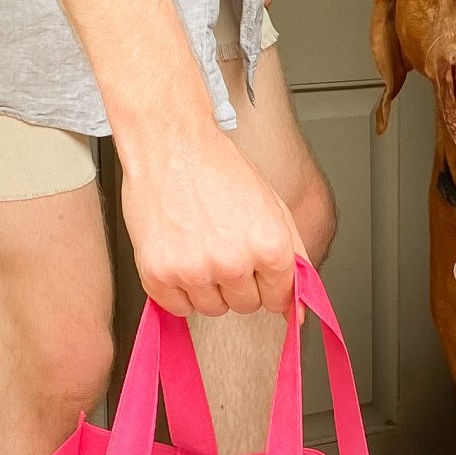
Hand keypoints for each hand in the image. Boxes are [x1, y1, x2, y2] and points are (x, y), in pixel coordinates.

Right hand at [120, 126, 303, 316]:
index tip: (256, 267)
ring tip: (200, 246)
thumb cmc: (220, 170)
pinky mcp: (157, 273)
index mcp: (269, 246)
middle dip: (239, 283)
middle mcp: (233, 262)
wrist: (171, 144)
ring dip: (208, 287)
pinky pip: (176, 308)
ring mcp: (193, 270)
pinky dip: (178, 290)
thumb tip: (298, 311)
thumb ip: (294, 261)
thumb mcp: (274, 209)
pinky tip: (180, 255)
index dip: (268, 282)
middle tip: (224, 247)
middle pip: (246, 306)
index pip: (279, 298)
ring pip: (212, 309)